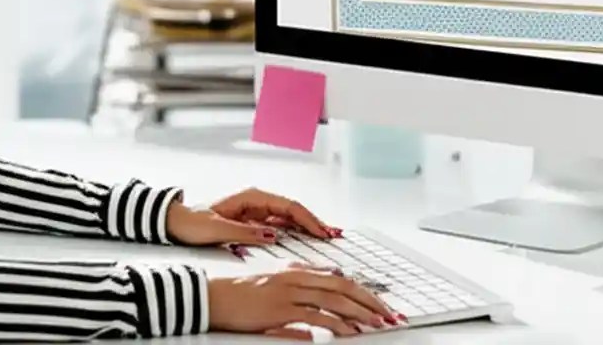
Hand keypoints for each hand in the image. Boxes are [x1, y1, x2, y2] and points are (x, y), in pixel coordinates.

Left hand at [166, 187, 340, 245]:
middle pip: (293, 210)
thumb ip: (246, 233)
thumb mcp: (218, 229)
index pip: (288, 207)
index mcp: (251, 198)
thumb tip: (272, 236)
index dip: (308, 219)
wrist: (178, 223)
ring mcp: (256, 211)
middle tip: (333, 235)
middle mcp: (257, 201)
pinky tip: (305, 240)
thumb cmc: (194, 223)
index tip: (321, 232)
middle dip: (314, 222)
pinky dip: (295, 232)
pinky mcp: (253, 222)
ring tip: (326, 237)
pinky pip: (280, 225)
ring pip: (289, 218)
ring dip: (307, 227)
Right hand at [208, 263, 403, 338]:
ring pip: (334, 300)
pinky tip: (348, 332)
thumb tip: (326, 288)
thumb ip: (300, 283)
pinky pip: (316, 317)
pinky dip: (336, 325)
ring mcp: (289, 293)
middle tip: (387, 314)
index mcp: (296, 270)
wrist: (215, 298)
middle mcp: (296, 278)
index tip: (378, 303)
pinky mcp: (281, 310)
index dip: (362, 291)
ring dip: (359, 314)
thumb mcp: (275, 281)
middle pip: (342, 287)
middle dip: (369, 302)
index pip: (338, 278)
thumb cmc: (240, 294)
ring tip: (376, 324)